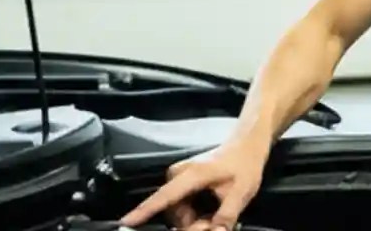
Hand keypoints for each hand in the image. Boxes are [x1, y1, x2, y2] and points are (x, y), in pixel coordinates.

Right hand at [119, 139, 266, 230]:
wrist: (245, 147)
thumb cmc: (244, 166)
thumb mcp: (241, 193)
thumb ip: (226, 216)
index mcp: (191, 175)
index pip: (163, 197)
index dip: (144, 211)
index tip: (125, 222)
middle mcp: (177, 175)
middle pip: (174, 214)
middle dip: (193, 226)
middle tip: (216, 224)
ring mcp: (177, 179)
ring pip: (177, 215)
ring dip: (195, 222)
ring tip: (217, 217)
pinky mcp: (179, 185)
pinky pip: (180, 209)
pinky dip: (194, 216)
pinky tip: (210, 213)